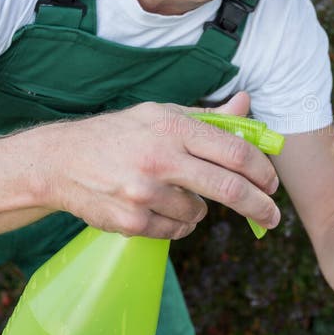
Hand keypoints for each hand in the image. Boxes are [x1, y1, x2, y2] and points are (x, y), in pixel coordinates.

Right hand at [35, 91, 280, 239]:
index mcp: (172, 127)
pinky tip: (154, 206)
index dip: (263, 171)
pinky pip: (175, 231)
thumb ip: (208, 116)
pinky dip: (175, 224)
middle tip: (272, 217)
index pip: (235, 152)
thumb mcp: (161, 114)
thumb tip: (247, 103)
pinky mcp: (132, 221)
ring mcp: (145, 193)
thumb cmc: (119, 134)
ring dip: (197, 209)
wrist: (61, 161)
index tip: (272, 184)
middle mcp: (160, 158)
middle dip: (259, 207)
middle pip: (230, 189)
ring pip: (199, 213)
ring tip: (172, 193)